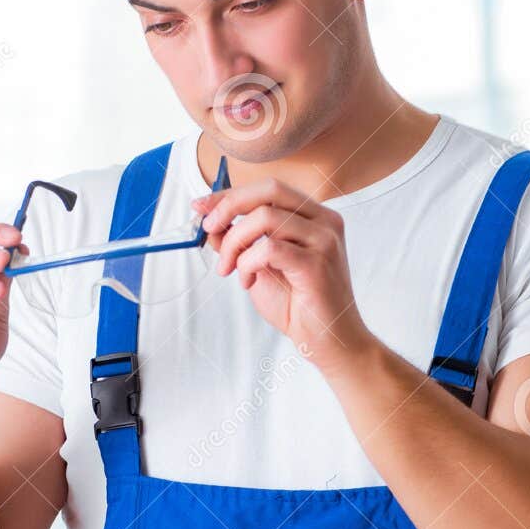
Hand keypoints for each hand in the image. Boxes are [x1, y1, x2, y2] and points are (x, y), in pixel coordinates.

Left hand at [191, 179, 372, 372]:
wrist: (328, 340)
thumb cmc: (299, 305)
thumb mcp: (259, 266)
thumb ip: (240, 242)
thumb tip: (211, 223)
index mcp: (314, 216)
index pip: (268, 188)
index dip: (231, 194)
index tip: (201, 206)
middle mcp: (324, 221)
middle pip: (269, 190)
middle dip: (229, 206)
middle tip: (209, 228)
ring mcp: (324, 240)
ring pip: (265, 217)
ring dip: (235, 243)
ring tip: (230, 269)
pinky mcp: (317, 264)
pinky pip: (269, 248)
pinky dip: (248, 263)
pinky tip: (248, 281)